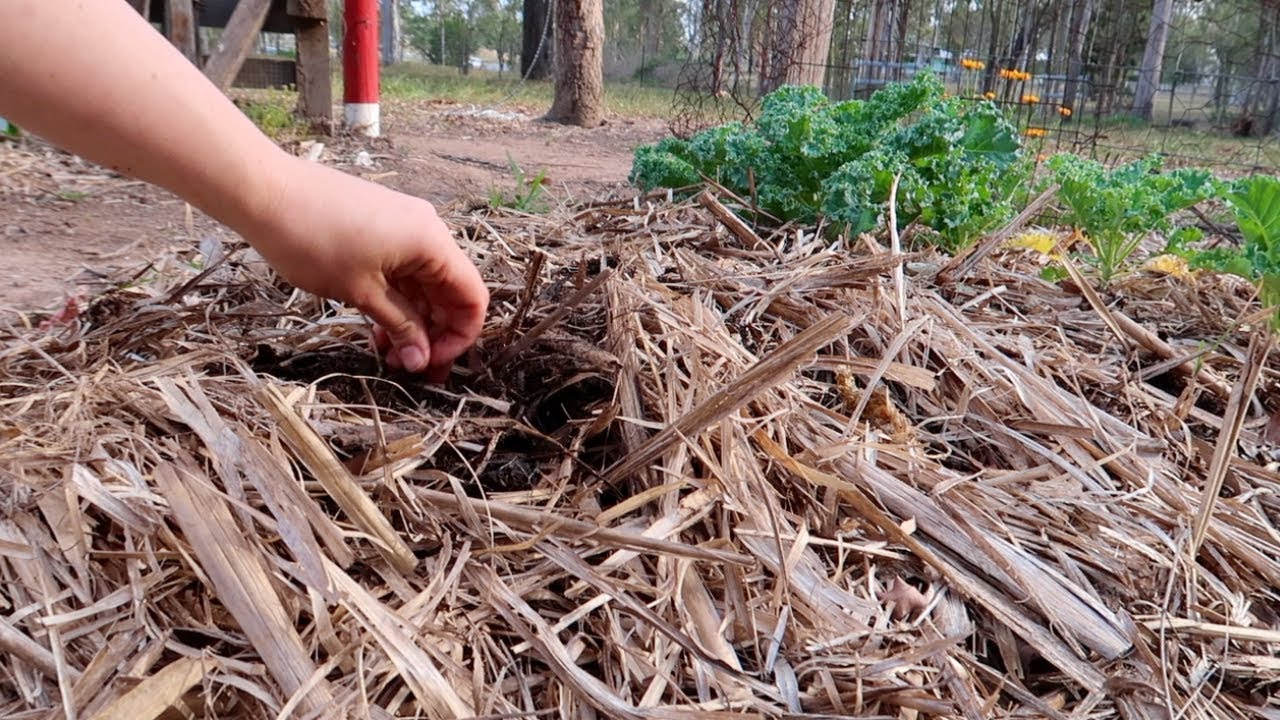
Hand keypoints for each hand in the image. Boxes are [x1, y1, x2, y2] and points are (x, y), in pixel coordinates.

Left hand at [243, 156, 488, 381]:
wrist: (264, 192)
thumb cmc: (312, 239)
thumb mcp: (361, 293)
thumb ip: (400, 326)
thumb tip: (422, 360)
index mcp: (432, 242)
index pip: (472, 297)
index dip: (459, 336)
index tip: (433, 363)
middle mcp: (426, 229)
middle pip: (449, 291)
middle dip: (433, 333)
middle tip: (410, 368)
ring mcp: (402, 225)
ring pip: (423, 283)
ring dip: (411, 320)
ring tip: (386, 353)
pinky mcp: (380, 225)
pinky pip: (401, 269)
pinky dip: (395, 298)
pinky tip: (375, 325)